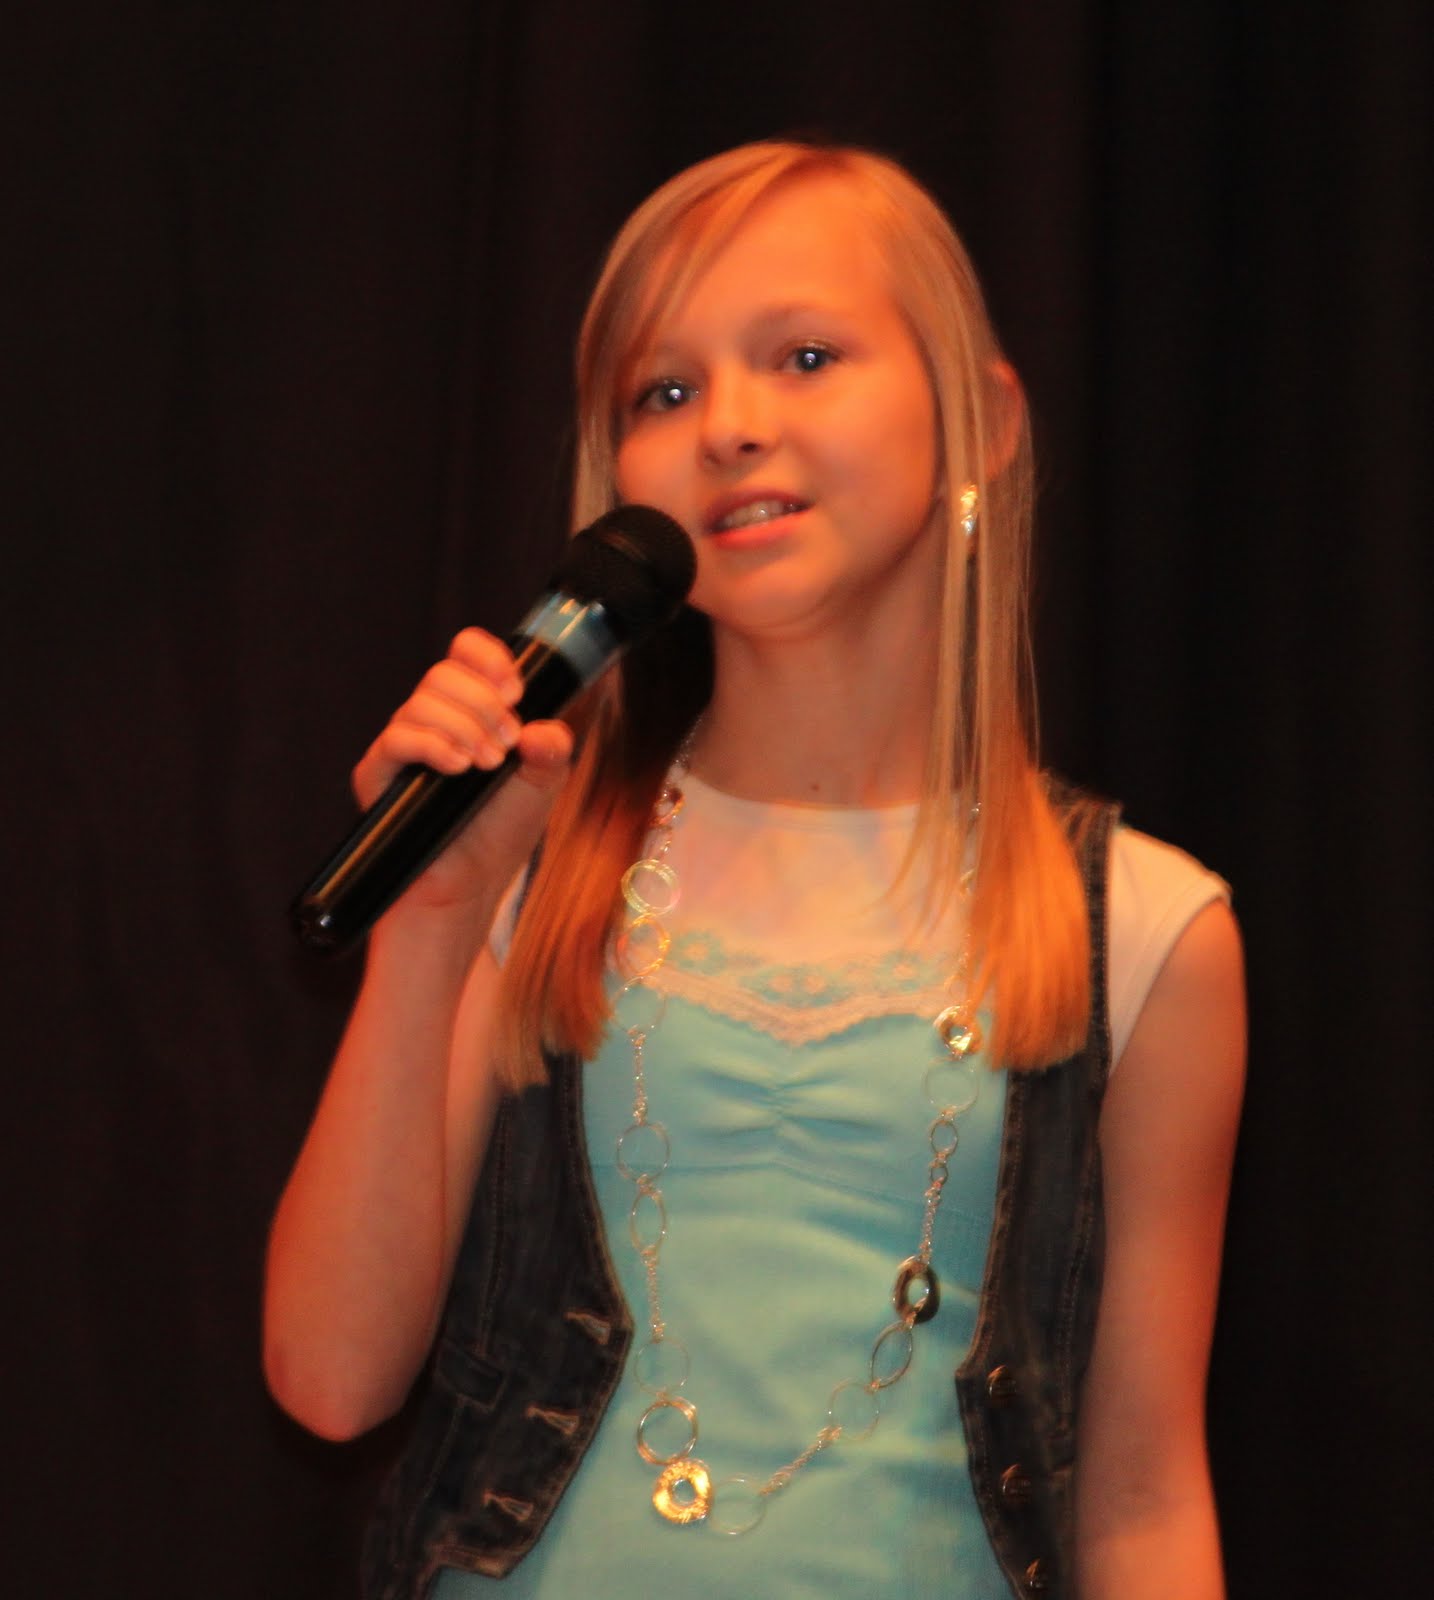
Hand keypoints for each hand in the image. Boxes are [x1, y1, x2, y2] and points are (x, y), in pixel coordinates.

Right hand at [351, 628, 572, 915]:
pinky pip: (396, 739)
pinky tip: (458, 766)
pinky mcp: (380, 774)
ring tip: (487, 764)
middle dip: (484, 703)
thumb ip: (552, 752)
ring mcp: (403, 745)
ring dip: (463, 726)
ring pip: (421, 703)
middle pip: (444, 673)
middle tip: (507, 744)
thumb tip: (545, 730)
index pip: (465, 654)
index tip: (516, 690)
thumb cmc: (500, 832)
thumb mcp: (542, 786)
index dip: (488, 658)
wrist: (469, 886)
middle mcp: (433, 719)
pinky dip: (431, 745)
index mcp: (470, 709)